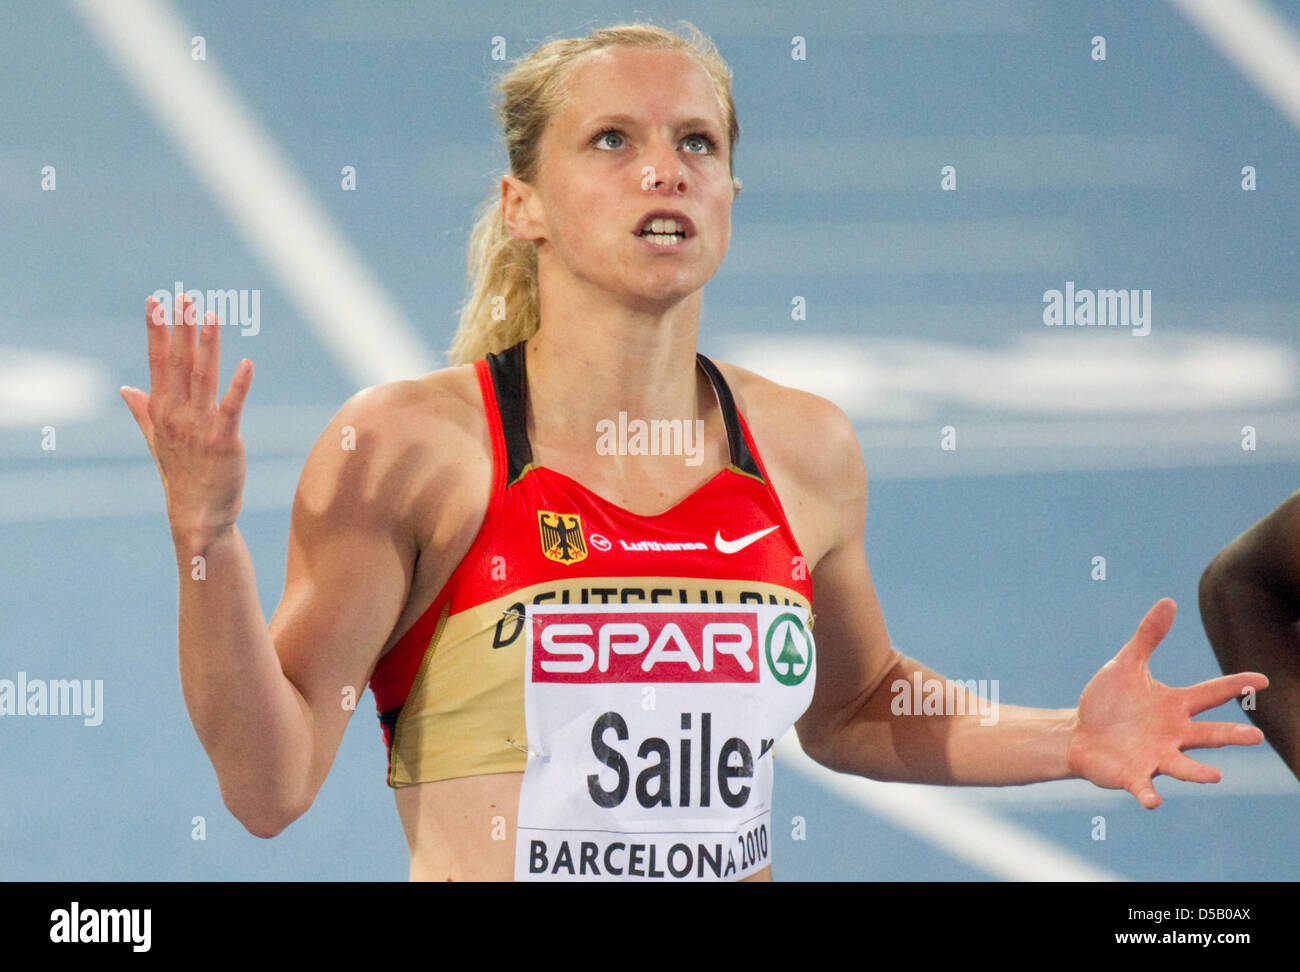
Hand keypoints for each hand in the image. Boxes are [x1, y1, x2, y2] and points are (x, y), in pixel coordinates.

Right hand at [120, 294, 252, 551]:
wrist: (196, 516)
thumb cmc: (181, 476)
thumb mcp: (157, 440)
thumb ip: (143, 412)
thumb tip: (125, 389)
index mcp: (161, 411)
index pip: (156, 363)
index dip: (156, 331)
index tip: (154, 301)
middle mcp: (176, 415)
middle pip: (178, 364)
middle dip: (181, 329)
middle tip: (184, 297)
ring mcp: (199, 427)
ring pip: (203, 378)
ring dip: (207, 346)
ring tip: (211, 315)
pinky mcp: (224, 440)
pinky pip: (231, 408)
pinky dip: (238, 386)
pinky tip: (246, 363)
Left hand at [1066, 598, 1268, 807]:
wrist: (1080, 733)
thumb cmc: (1109, 701)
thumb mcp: (1127, 664)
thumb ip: (1148, 637)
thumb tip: (1168, 601)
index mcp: (1175, 706)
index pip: (1211, 693)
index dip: (1235, 686)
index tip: (1261, 680)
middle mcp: (1173, 734)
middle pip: (1208, 736)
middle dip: (1231, 737)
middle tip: (1255, 737)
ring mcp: (1155, 757)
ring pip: (1183, 766)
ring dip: (1197, 772)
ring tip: (1215, 777)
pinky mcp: (1133, 775)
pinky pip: (1144, 787)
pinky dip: (1149, 794)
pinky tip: (1154, 801)